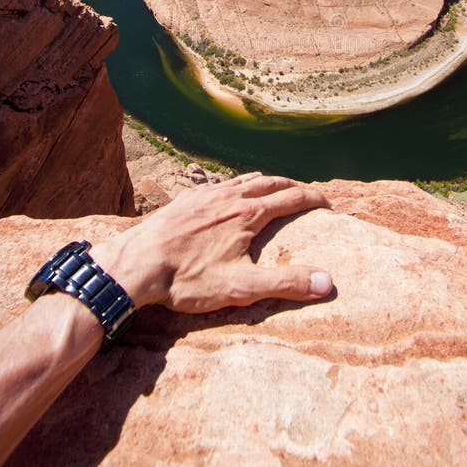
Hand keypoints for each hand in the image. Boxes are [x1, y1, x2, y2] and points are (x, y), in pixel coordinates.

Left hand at [91, 173, 333, 312]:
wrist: (137, 264)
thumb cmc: (188, 279)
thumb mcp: (242, 288)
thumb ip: (286, 283)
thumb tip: (327, 282)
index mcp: (249, 214)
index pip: (292, 199)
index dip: (314, 200)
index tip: (329, 205)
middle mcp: (231, 196)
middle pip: (271, 182)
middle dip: (293, 187)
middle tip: (306, 194)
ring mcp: (207, 194)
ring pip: (245, 179)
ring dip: (266, 182)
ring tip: (274, 188)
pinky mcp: (187, 198)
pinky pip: (220, 183)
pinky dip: (237, 184)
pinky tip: (230, 193)